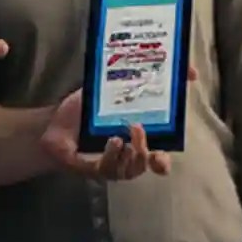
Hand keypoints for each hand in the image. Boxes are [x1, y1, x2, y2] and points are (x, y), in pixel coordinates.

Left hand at [39, 66, 197, 180]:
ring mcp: (111, 165)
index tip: (166, 153)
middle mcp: (126, 157)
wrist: (53, 122)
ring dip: (133, 152)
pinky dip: (113, 155)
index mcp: (135, 141)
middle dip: (154, 159)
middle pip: (149, 167)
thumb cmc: (86, 110)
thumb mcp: (113, 89)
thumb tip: (189, 72)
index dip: (165, 161)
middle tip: (144, 133)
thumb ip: (144, 78)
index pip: (159, 159)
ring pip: (132, 170)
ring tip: (124, 133)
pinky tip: (113, 142)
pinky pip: (109, 169)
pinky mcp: (93, 169)